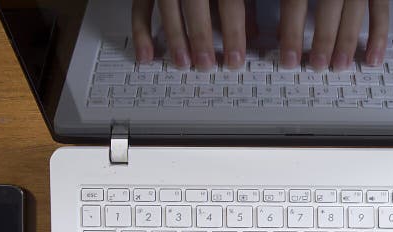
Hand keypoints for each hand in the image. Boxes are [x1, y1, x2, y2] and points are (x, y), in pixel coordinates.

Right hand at [132, 0, 250, 69]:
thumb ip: (241, 4)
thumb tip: (253, 34)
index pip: (229, 2)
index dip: (234, 32)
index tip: (235, 59)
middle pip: (195, 3)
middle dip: (200, 35)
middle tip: (205, 64)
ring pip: (167, 5)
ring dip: (174, 36)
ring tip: (182, 63)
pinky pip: (140, 7)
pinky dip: (140, 32)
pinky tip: (146, 56)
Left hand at [279, 0, 389, 69]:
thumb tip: (273, 32)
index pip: (296, 0)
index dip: (292, 32)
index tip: (289, 59)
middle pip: (329, 5)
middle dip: (324, 38)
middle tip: (318, 65)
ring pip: (355, 9)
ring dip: (348, 40)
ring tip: (340, 65)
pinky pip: (381, 9)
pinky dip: (378, 34)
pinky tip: (372, 56)